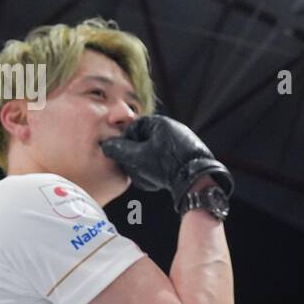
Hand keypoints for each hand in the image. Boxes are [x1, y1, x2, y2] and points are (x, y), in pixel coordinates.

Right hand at [100, 115, 234, 212]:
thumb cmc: (166, 166)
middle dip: (137, 157)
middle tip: (135, 169)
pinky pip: (169, 159)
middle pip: (145, 141)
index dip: (125, 143)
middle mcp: (174, 129)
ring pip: (156, 152)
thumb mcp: (137, 158)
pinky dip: (161, 169)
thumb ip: (119, 150)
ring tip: (149, 177)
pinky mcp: (190, 154)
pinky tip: (160, 180)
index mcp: (161, 123)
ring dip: (148, 165)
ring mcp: (184, 141)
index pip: (134, 128)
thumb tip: (106, 145)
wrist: (198, 180)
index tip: (123, 156)